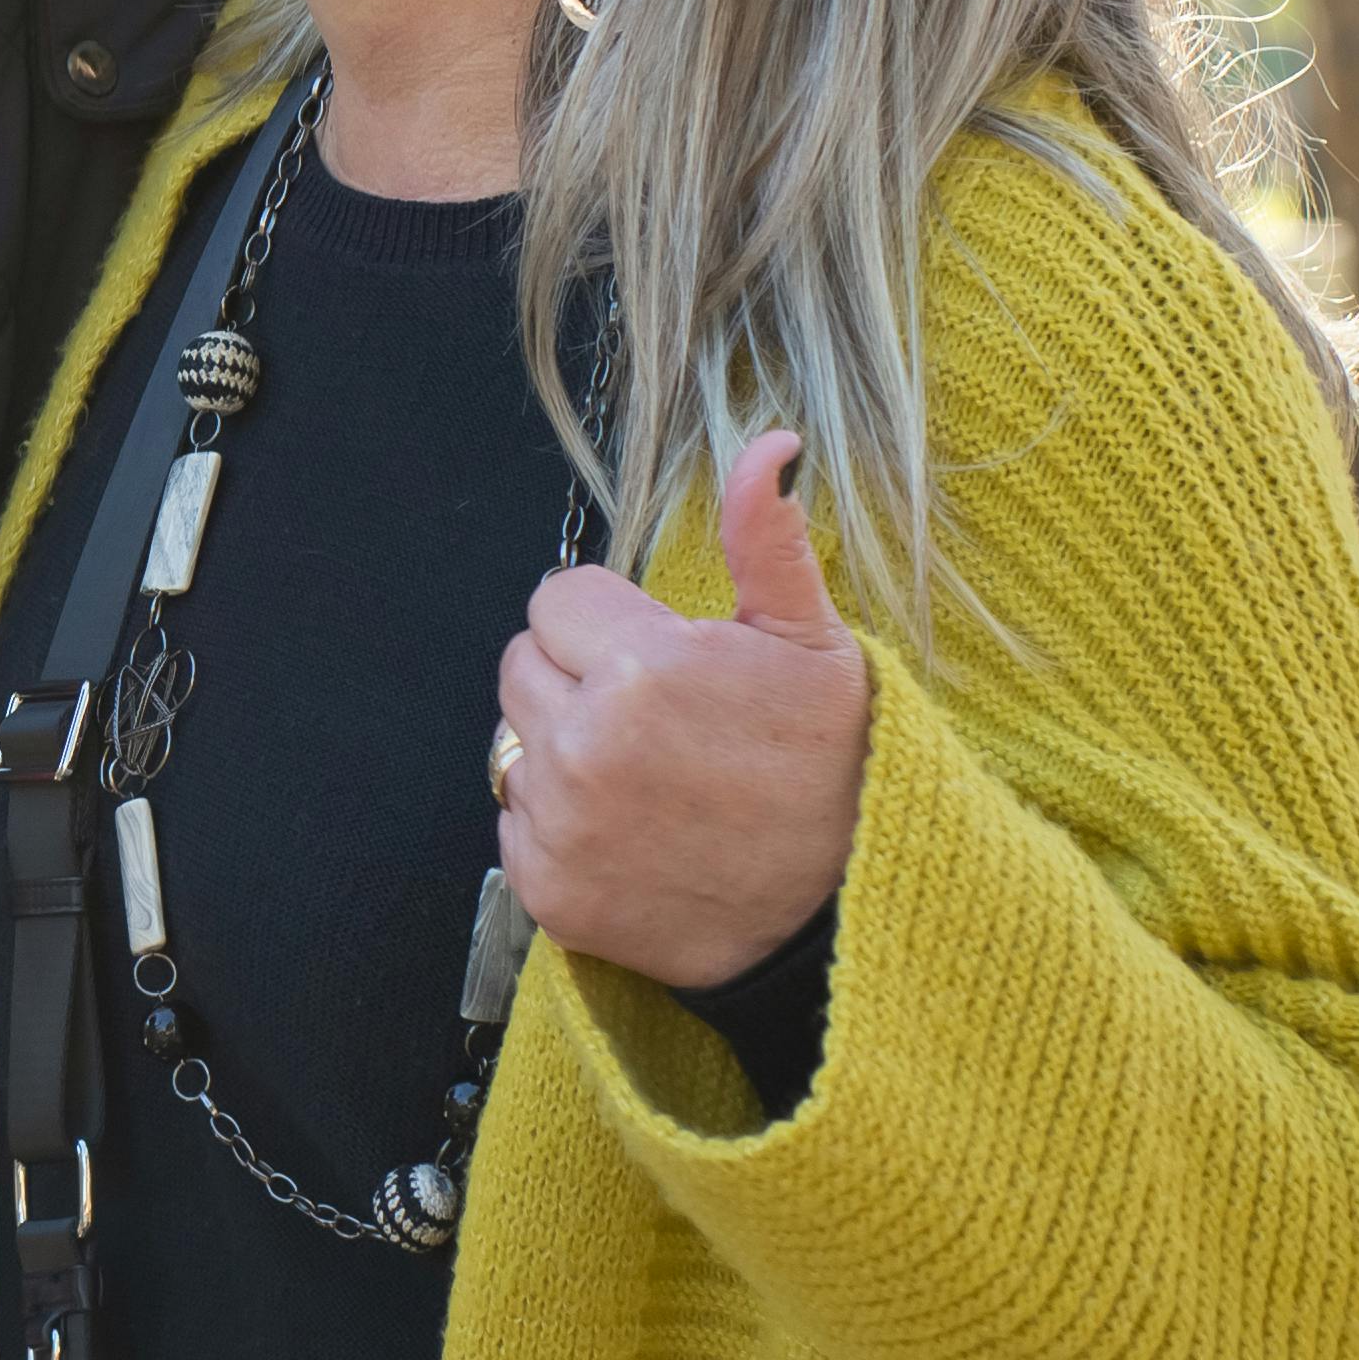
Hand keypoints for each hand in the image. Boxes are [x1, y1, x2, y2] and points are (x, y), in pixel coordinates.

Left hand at [495, 428, 872, 991]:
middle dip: (576, 679)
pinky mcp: (547, 889)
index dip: (609, 624)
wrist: (847, 914)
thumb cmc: (835, 766)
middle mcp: (586, 742)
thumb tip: (769, 444)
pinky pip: (512, 823)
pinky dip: (556, 825)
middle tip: (658, 720)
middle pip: (521, 665)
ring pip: (511, 743)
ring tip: (648, 776)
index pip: (555, 600)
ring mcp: (561, 821)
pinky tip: (630, 831)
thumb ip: (766, 540)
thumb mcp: (814, 644)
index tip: (663, 659)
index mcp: (642, 665)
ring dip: (561, 749)